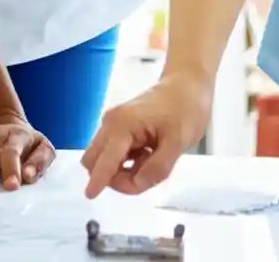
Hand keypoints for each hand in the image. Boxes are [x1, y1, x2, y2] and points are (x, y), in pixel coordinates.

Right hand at [81, 73, 211, 197]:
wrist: (188, 84)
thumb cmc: (186, 108)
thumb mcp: (179, 142)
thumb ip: (157, 168)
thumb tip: (137, 184)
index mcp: (122, 125)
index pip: (105, 161)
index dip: (98, 181)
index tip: (90, 196)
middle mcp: (111, 124)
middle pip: (95, 162)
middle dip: (115, 178)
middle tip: (146, 175)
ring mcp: (113, 125)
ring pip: (103, 160)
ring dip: (123, 170)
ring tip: (152, 158)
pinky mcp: (118, 128)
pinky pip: (114, 154)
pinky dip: (127, 162)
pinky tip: (148, 153)